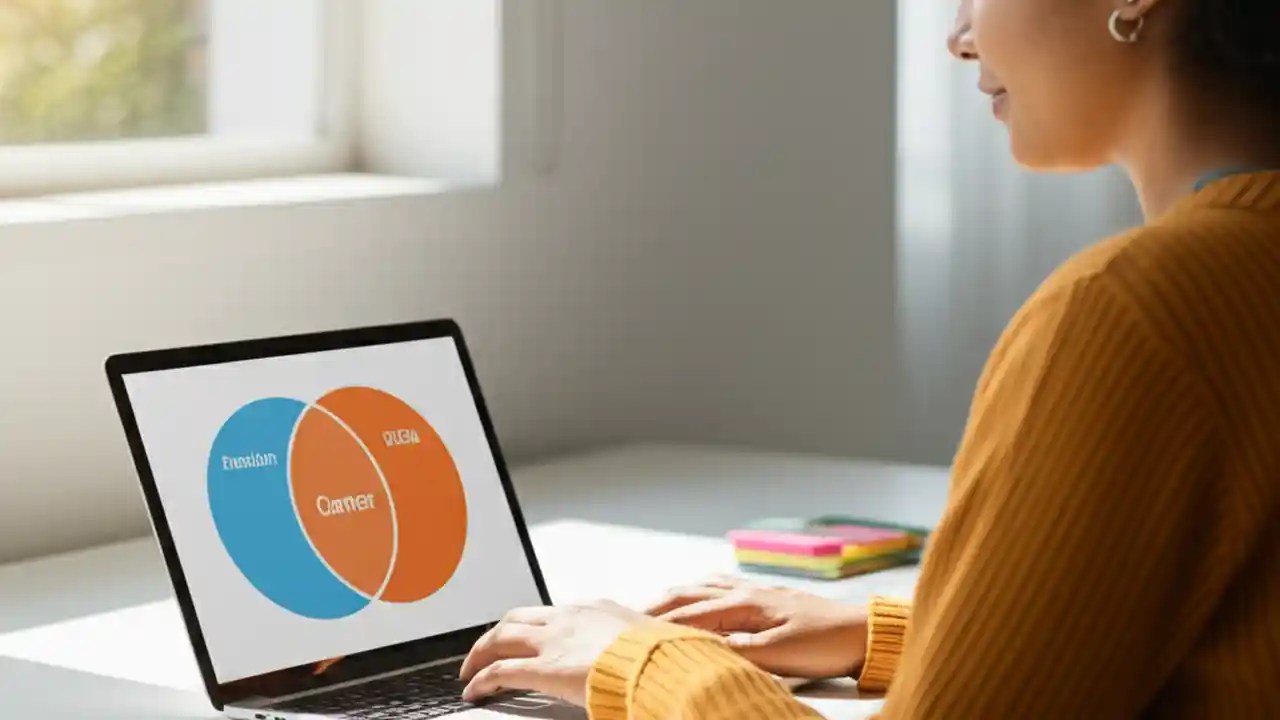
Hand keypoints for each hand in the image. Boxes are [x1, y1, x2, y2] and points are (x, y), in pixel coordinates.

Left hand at [459, 600, 654, 705]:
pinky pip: (500, 671)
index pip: (552, 614)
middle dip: (497, 634)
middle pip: (517, 619)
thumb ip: (632, 642)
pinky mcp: (543, 668)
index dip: (534, 626)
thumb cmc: (659, 655)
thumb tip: (641, 651)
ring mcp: (553, 642)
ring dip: (481, 652)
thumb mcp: (648, 639)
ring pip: (501, 638)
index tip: (528, 636)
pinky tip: (474, 690)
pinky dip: (482, 680)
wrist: (656, 663)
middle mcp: (568, 619)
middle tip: (486, 649)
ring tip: (471, 669)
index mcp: (594, 611)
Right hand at [647, 575, 867, 679]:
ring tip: (653, 607)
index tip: (628, 630)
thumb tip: (698, 649)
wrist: (861, 631)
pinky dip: (700, 590)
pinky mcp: (767, 596)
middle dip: (657, 605)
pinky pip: (721, 586)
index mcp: (744, 603)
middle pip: (689, 594)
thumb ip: (737, 651)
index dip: (657, 623)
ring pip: (703, 587)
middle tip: (626, 618)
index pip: (690, 613)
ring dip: (675, 596)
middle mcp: (745, 590)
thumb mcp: (779, 654)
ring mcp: (756, 590)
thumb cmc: (823, 643)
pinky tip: (700, 593)